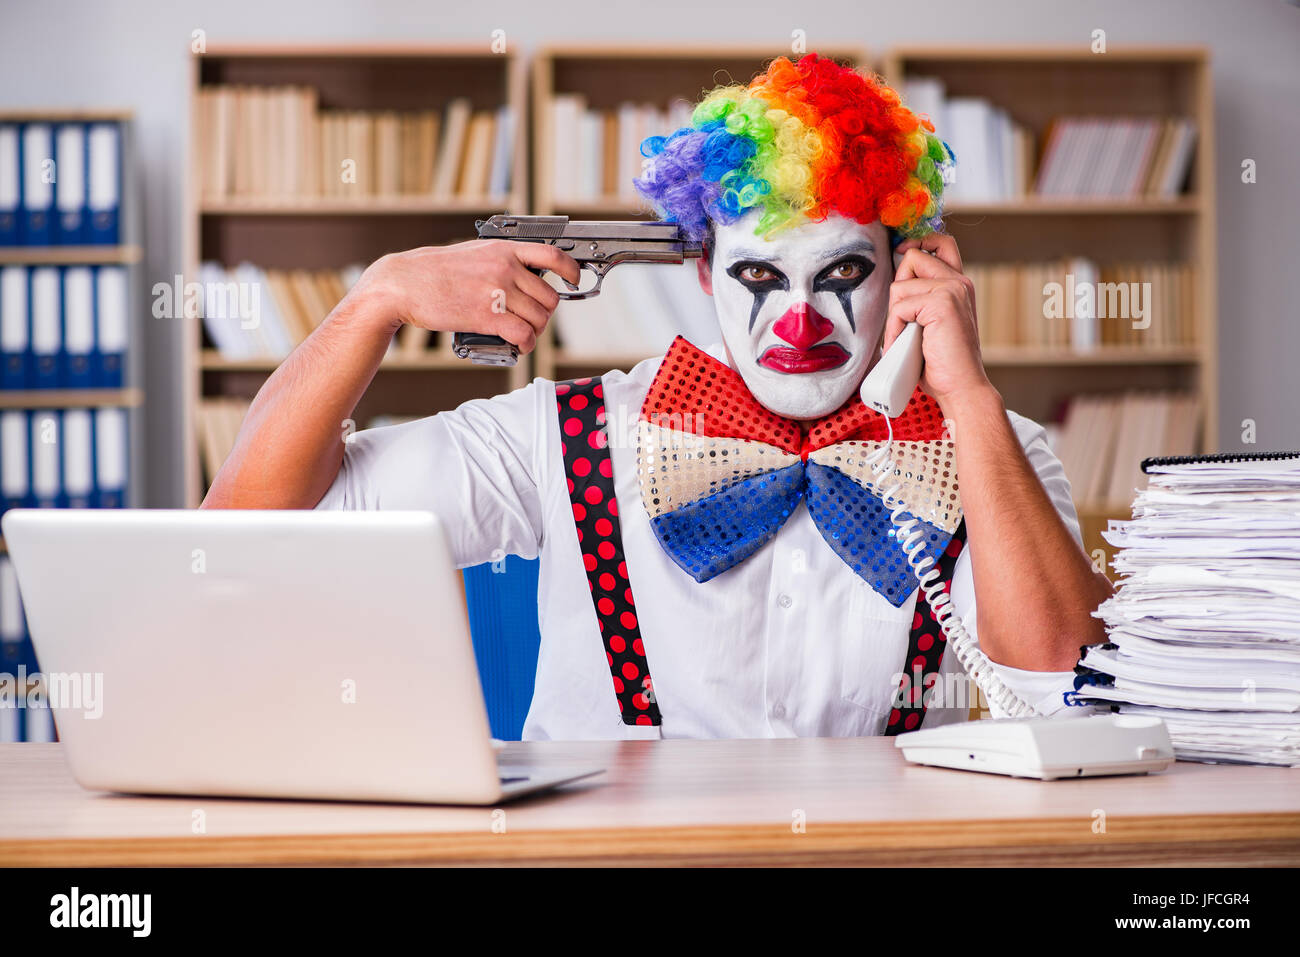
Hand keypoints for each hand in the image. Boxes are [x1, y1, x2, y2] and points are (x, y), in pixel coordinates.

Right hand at [340, 239, 581, 353]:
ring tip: (523, 333)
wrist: (404, 284)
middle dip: (545, 313)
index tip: (573, 280)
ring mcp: (498, 291)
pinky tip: (520, 345)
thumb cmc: (434, 271)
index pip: (552, 255)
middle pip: (549, 297)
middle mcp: (505, 267)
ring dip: (535, 331)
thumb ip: (501, 260)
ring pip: (539, 318)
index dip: (570, 270)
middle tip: (533, 319)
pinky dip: (526, 344)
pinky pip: (524, 334)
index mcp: (504, 249)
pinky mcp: (488, 316)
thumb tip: (524, 274)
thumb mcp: (473, 253)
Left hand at [885, 234, 993, 408]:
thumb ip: (920, 300)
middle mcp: (959, 282)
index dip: (917, 242)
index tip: (900, 254)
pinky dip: (894, 331)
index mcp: (959, 285)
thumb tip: (896, 285)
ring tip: (905, 340)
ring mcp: (952, 290)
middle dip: (897, 288)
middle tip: (903, 320)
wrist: (962, 386)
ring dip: (894, 318)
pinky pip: (899, 307)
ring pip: (900, 285)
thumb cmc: (943, 363)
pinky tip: (904, 346)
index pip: (940, 243)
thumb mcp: (930, 324)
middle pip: (911, 257)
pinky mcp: (941, 303)